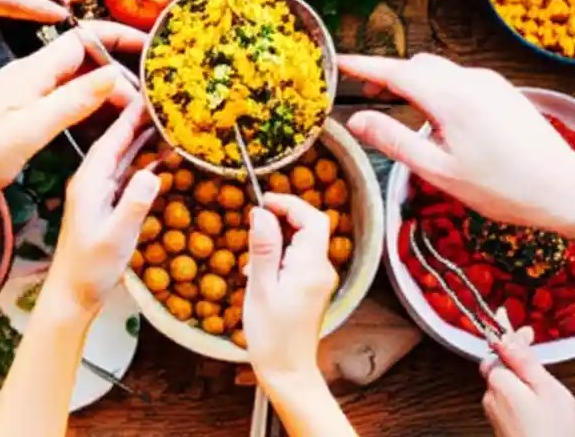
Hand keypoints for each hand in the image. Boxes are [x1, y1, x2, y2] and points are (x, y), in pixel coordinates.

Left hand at [0, 21, 143, 205]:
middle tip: (150, 91)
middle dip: (118, 67)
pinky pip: (62, 97)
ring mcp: (24, 92)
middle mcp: (30, 74)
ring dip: (105, 88)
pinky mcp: (19, 111)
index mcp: (33, 71)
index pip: (84, 39)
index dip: (118, 37)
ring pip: (74, 79)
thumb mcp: (33, 127)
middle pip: (83, 58)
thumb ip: (74, 100)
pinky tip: (101, 121)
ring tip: (136, 106)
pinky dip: (87, 104)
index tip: (150, 45)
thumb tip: (115, 74)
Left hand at [47, 100, 157, 314]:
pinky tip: (156, 155)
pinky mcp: (101, 203)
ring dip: (140, 137)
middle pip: (115, 140)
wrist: (71, 294)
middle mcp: (90, 180)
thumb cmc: (91, 267)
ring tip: (164, 119)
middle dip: (137, 118)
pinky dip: (140, 159)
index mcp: (89, 181)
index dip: (129, 115)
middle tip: (163, 100)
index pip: (111, 139)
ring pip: (120, 155)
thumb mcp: (116, 236)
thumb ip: (134, 204)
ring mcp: (95, 191)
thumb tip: (152, 172)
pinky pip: (122, 172)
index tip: (149, 94)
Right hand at [245, 193, 337, 381]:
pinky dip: (280, 256)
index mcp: (311, 266)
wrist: (288, 372)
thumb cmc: (271, 336)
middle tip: (253, 226)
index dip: (290, 203)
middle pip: (310, 228)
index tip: (264, 201)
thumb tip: (261, 212)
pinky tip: (259, 273)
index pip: (313, 219)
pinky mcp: (312, 289)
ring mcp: (320, 280)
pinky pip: (299, 260)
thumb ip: (263, 247)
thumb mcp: (260, 287)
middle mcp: (322, 270)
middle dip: (282, 220)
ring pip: (303, 243)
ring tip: (252, 258)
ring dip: (278, 240)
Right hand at [338, 54, 574, 227]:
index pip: (395, 72)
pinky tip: (438, 118)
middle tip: (365, 95)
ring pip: (440, 70)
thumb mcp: (438, 171)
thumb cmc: (501, 188)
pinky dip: (438, 88)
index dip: (362, 65)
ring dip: (414, 81)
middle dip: (387, 74)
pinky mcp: (504, 91)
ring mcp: (490, 83)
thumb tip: (357, 120)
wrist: (565, 188)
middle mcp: (471, 81)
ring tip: (400, 109)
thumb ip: (394, 141)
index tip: (337, 61)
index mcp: (450, 98)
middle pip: (417, 65)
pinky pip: (460, 79)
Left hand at [480, 328, 574, 436]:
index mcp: (501, 381)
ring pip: (503, 381)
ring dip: (517, 373)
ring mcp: (493, 410)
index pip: (497, 345)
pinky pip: (506, 396)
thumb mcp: (547, 389)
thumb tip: (507, 338)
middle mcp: (491, 394)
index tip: (503, 312)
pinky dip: (517, 389)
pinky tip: (534, 397)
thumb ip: (525, 362)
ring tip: (538, 375)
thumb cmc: (551, 432)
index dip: (504, 329)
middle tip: (527, 338)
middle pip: (498, 362)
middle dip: (512, 352)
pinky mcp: (499, 422)